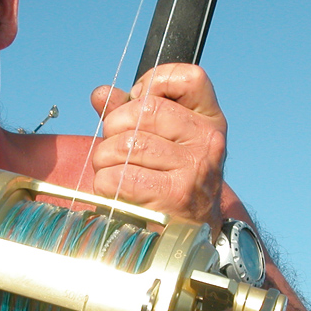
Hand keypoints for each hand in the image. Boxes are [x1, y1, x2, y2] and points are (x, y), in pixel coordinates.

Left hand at [89, 64, 227, 231]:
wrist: (191, 234)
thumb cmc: (172, 181)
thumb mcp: (162, 140)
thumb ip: (131, 113)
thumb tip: (101, 93)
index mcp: (209, 119)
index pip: (188, 76)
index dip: (153, 82)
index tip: (139, 102)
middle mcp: (207, 139)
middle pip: (145, 109)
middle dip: (114, 127)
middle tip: (114, 148)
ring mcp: (195, 166)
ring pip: (126, 144)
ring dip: (104, 159)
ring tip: (112, 171)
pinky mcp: (176, 194)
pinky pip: (120, 176)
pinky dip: (105, 183)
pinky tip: (115, 191)